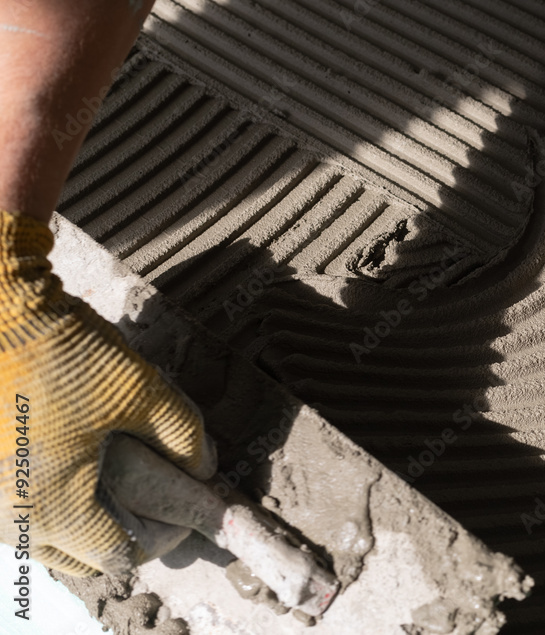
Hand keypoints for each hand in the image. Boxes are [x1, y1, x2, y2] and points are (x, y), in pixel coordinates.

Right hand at [0, 211, 215, 575]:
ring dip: (81, 527)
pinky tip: (81, 473)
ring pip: (41, 536)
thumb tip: (203, 469)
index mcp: (50, 508)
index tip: (183, 516)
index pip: (114, 557)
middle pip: (73, 558)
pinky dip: (53, 503)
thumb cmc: (71, 358)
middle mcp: (10, 513)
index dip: (159, 540)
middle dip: (118, 542)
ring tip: (122, 496)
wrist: (2, 308)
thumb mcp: (145, 394)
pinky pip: (20, 506)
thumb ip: (183, 438)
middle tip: (155, 512)